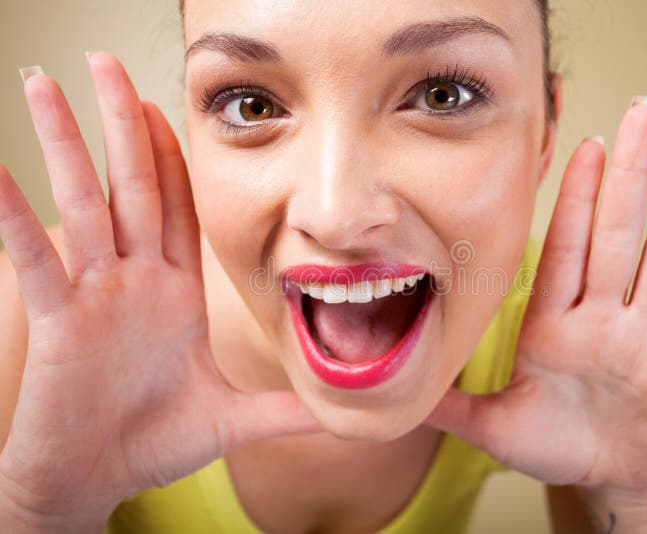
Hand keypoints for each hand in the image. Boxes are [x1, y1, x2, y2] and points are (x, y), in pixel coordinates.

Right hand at [0, 53, 319, 526]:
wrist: (94, 485)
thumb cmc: (154, 446)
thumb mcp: (234, 421)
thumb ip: (288, 410)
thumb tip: (344, 410)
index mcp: (176, 295)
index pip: (175, 209)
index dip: (170, 159)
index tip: (164, 110)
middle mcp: (134, 283)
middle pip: (131, 188)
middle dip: (121, 126)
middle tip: (107, 65)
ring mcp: (93, 296)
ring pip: (83, 205)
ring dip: (65, 144)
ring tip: (44, 84)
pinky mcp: (57, 321)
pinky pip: (34, 258)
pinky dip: (14, 215)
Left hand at [426, 101, 646, 497]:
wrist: (603, 477)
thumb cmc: (551, 447)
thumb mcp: (494, 428)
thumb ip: (452, 407)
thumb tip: (399, 393)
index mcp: (552, 327)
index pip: (565, 250)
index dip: (574, 199)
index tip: (582, 148)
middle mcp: (599, 321)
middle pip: (615, 236)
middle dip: (627, 176)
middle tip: (641, 113)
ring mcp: (641, 338)